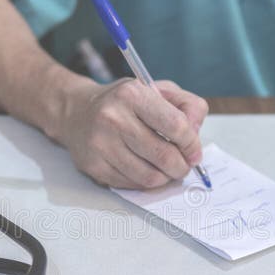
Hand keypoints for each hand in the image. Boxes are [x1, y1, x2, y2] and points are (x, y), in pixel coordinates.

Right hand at [55, 78, 207, 188]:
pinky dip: (145, 182)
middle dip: (181, 167)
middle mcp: (113, 117)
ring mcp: (101, 144)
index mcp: (132, 94)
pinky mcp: (93, 166)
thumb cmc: (124, 103)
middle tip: (183, 166)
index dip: (192, 144)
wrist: (78, 113)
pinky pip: (131, 184)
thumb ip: (187, 105)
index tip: (194, 152)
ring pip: (149, 177)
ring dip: (165, 178)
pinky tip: (145, 170)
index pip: (176, 126)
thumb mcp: (158, 90)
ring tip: (166, 170)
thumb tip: (196, 133)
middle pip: (164, 156)